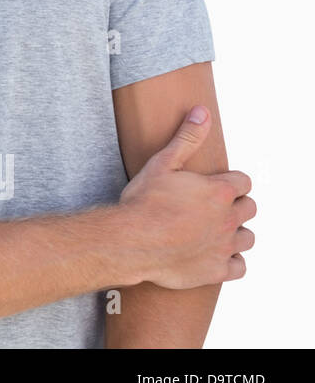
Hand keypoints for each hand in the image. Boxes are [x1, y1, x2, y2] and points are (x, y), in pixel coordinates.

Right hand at [118, 106, 255, 288]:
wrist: (131, 240)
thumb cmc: (144, 202)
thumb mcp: (163, 163)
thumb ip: (187, 138)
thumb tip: (202, 112)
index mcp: (219, 192)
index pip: (243, 182)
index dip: (231, 182)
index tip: (217, 185)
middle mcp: (228, 219)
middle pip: (250, 208)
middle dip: (236, 206)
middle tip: (213, 207)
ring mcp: (224, 246)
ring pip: (248, 237)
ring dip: (236, 232)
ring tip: (216, 230)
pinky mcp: (217, 270)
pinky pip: (239, 266)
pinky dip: (232, 261)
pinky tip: (215, 254)